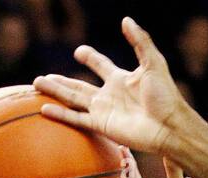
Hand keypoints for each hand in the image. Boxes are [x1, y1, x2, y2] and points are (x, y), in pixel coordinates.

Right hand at [33, 17, 198, 156]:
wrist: (170, 127)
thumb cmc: (166, 97)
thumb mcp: (154, 63)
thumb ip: (139, 41)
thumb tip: (126, 20)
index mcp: (122, 79)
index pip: (101, 65)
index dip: (90, 57)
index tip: (79, 51)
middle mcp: (110, 95)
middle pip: (79, 85)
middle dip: (61, 81)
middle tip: (42, 77)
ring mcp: (105, 111)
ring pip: (73, 100)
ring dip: (55, 92)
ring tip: (36, 85)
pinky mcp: (103, 126)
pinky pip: (77, 119)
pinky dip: (60, 115)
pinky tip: (44, 109)